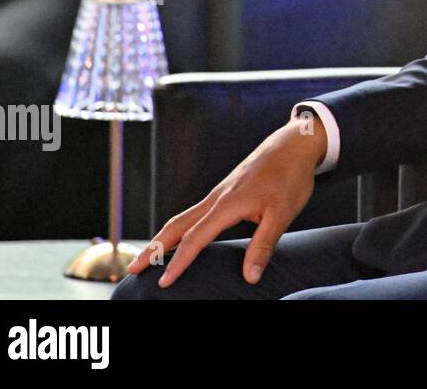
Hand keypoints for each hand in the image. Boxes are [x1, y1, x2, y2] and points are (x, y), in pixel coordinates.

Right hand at [124, 113, 326, 287]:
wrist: (294, 143)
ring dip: (164, 237)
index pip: (195, 239)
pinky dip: (180, 227)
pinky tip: (181, 237)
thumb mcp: (282, 214)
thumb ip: (263, 245)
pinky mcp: (225, 191)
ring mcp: (219, 193)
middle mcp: (217, 198)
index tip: (163, 282)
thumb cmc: (290, 176)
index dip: (179, 262)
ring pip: (183, 217)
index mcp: (227, 204)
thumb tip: (249, 276)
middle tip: (133, 268)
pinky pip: (195, 212)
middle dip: (154, 248)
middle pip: (177, 225)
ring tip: (149, 256)